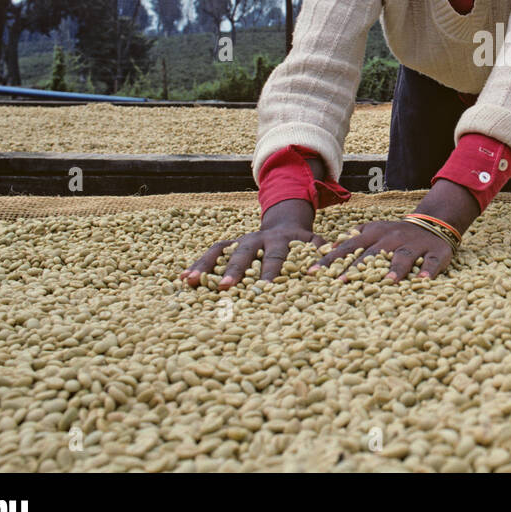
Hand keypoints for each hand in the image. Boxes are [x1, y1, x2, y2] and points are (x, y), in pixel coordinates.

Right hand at [181, 199, 324, 288]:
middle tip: (226, 287)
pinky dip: (199, 264)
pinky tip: (184, 278)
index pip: (277, 257)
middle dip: (236, 270)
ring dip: (209, 266)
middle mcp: (261, 238)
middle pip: (247, 254)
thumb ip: (322, 256)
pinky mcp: (231, 243)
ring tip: (192, 281)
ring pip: (224, 251)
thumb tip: (326, 275)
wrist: (288, 224)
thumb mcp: (317, 246)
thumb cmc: (305, 245)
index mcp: (284, 239)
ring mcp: (243, 240)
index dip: (272, 271)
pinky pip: (212, 252)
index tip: (266, 288)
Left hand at [310, 218, 454, 281]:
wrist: (433, 222)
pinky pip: (432, 261)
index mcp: (375, 234)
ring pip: (403, 256)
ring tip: (388, 281)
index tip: (313, 272)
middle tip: (342, 282)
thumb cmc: (397, 233)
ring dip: (396, 268)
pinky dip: (428, 270)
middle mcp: (392, 238)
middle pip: (373, 253)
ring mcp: (415, 244)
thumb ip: (354, 236)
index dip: (330, 259)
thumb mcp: (374, 229)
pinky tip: (422, 280)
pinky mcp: (436, 252)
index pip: (348, 247)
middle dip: (358, 267)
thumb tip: (330, 246)